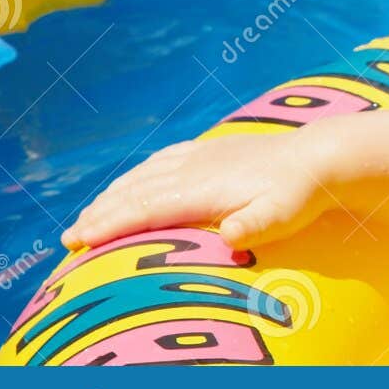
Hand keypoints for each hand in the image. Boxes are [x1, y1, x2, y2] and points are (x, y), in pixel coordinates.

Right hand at [61, 130, 335, 251]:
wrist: (320, 156)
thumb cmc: (300, 195)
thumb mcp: (282, 216)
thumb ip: (254, 227)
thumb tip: (230, 237)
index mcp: (205, 189)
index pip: (147, 208)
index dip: (111, 224)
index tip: (79, 239)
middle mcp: (196, 169)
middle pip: (137, 192)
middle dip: (100, 213)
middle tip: (68, 238)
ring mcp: (202, 156)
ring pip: (146, 174)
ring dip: (115, 194)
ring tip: (89, 215)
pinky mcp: (212, 149)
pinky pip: (165, 159)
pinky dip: (141, 172)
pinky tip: (133, 179)